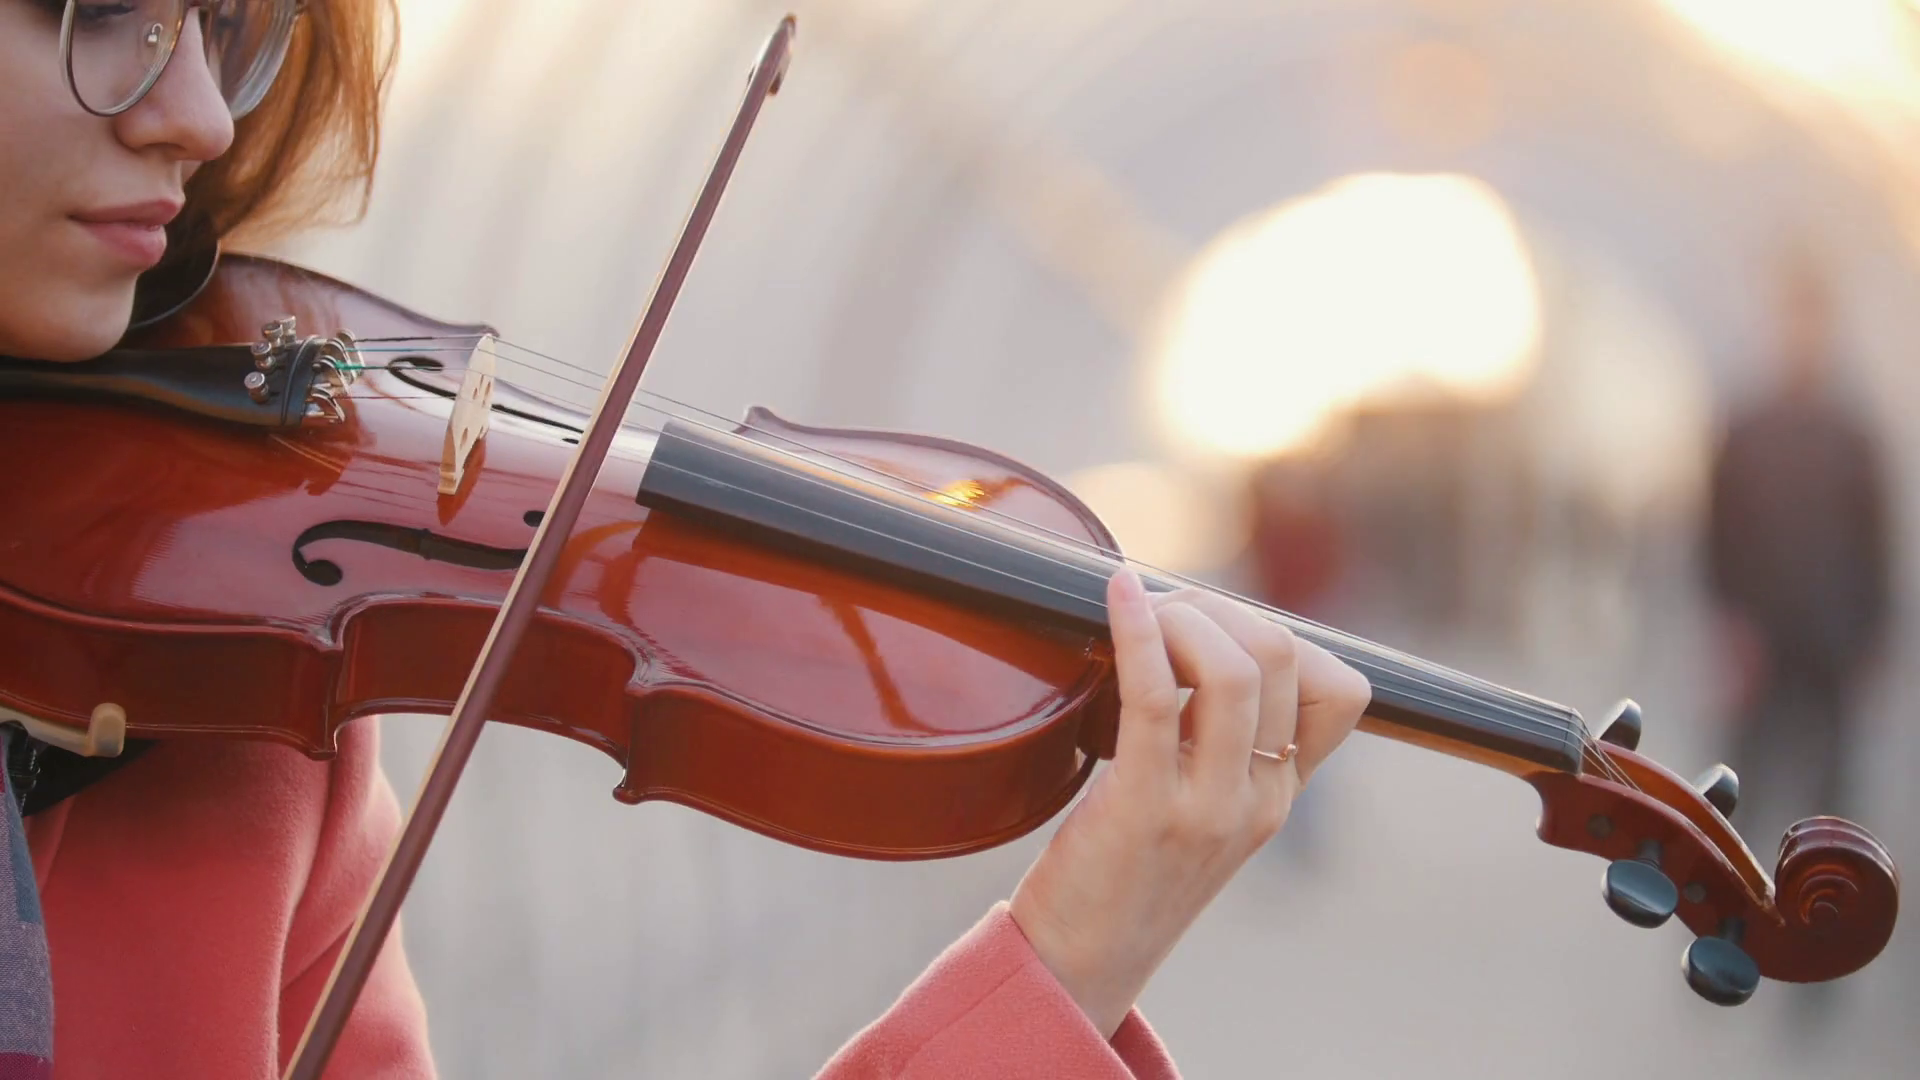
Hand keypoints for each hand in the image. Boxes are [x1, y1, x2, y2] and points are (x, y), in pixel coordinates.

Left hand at [1008, 569, 1370, 1036]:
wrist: (1077, 965)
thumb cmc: (1120, 871)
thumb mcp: (1197, 804)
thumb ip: (1211, 737)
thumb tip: (1194, 631)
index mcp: (1278, 794)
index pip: (1340, 691)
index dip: (1281, 636)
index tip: (1214, 632)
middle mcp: (1258, 800)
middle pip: (1282, 656)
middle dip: (1219, 609)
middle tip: (1163, 613)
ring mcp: (1207, 808)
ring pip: (1233, 670)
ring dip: (1184, 616)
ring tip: (1142, 615)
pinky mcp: (1143, 808)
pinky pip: (1156, 695)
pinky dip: (1138, 631)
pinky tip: (1119, 597)